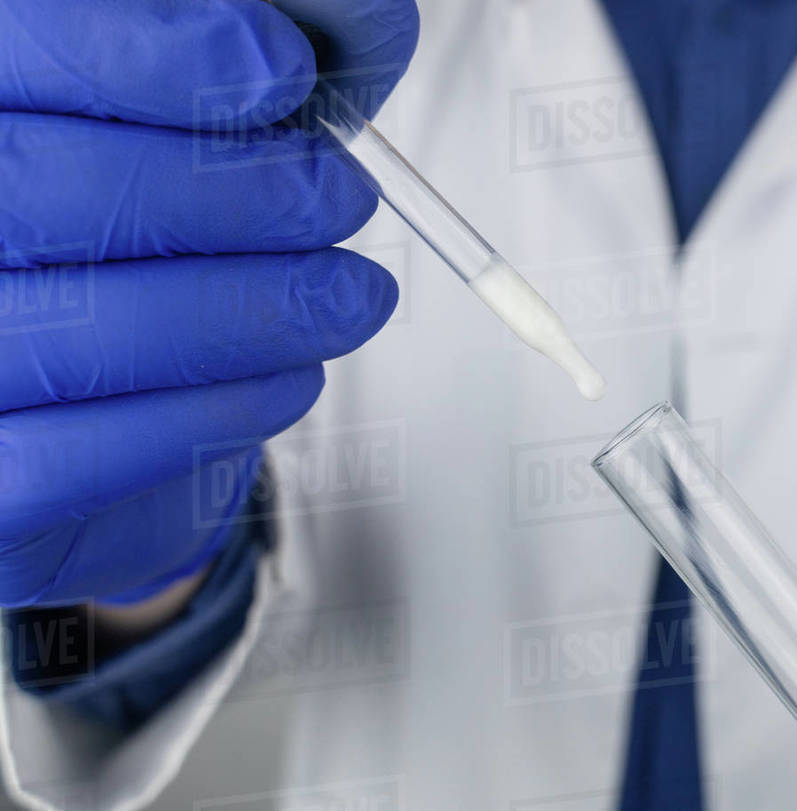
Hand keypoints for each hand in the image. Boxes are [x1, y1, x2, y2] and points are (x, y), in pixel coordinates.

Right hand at [0, 0, 417, 606]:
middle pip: (35, 186)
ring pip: (69, 329)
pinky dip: (209, 415)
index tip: (285, 73)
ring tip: (348, 298)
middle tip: (343, 199)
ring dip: (246, 312)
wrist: (108, 404)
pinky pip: (77, 456)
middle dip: (226, 193)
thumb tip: (368, 14)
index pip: (20, 41)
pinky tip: (289, 380)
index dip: (152, 51)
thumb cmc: (153, 241)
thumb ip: (277, 51)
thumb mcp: (215, 125)